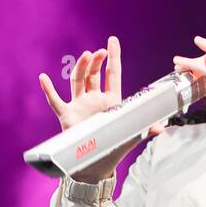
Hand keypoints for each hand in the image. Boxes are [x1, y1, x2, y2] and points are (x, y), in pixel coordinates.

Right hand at [38, 36, 165, 181]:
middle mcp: (94, 99)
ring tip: (86, 56)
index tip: (112, 40)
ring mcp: (79, 106)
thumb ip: (145, 130)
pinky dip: (49, 90)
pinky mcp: (67, 116)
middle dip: (96, 61)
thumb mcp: (131, 137)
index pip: (112, 74)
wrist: (95, 166)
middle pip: (94, 74)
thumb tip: (161, 128)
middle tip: (99, 52)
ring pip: (78, 81)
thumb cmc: (113, 149)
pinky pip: (55, 101)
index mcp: (111, 101)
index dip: (113, 57)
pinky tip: (43, 78)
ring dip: (81, 67)